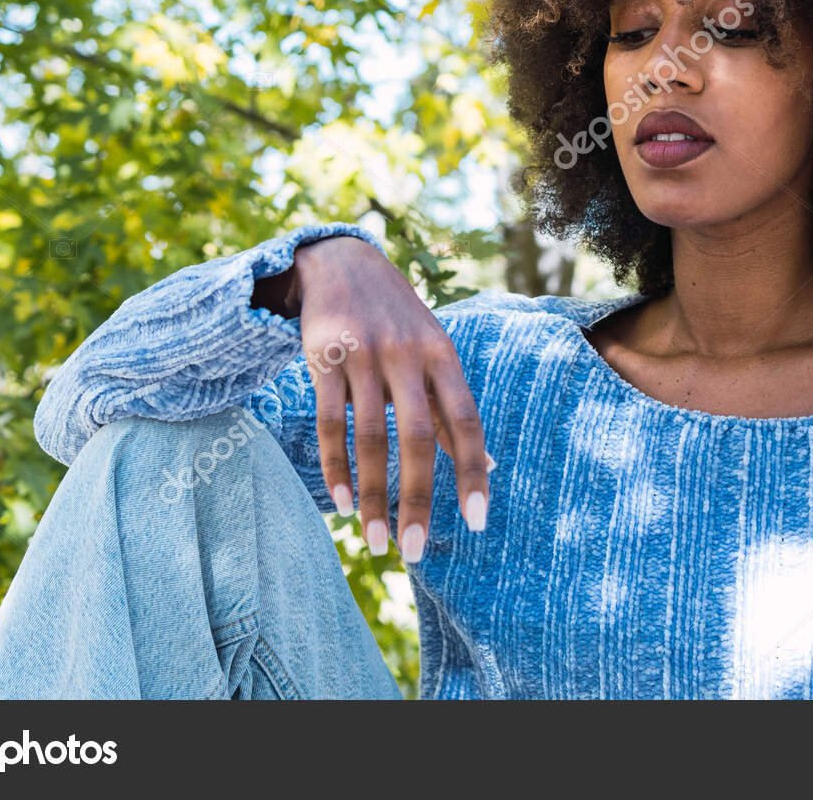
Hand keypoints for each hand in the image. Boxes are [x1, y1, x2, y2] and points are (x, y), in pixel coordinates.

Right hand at [290, 235, 489, 562]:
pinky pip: (329, 423)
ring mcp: (363, 356)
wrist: (341, 262)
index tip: (476, 521)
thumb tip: (489, 466)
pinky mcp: (323, 359)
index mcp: (442, 356)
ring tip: (376, 540)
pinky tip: (342, 503)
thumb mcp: (433, 353)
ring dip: (372, 495)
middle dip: (417, 498)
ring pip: (369, 437)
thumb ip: (451, 409)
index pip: (465, 422)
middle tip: (414, 550)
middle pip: (416, 438)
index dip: (473, 472)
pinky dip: (335, 467)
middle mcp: (406, 355)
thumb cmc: (397, 320)